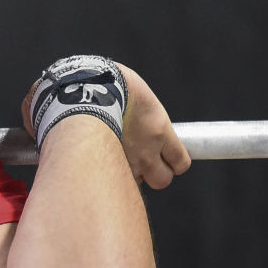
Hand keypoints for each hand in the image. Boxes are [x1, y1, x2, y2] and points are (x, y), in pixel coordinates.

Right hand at [113, 62, 190, 188]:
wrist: (87, 89)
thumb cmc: (112, 86)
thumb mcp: (141, 99)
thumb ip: (148, 121)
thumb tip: (145, 128)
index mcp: (160, 131)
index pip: (181, 163)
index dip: (174, 162)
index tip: (167, 157)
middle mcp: (146, 152)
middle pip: (162, 180)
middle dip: (156, 173)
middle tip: (146, 160)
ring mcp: (125, 161)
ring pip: (136, 182)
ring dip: (132, 173)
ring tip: (121, 157)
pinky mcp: (106, 164)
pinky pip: (115, 178)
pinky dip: (112, 172)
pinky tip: (105, 159)